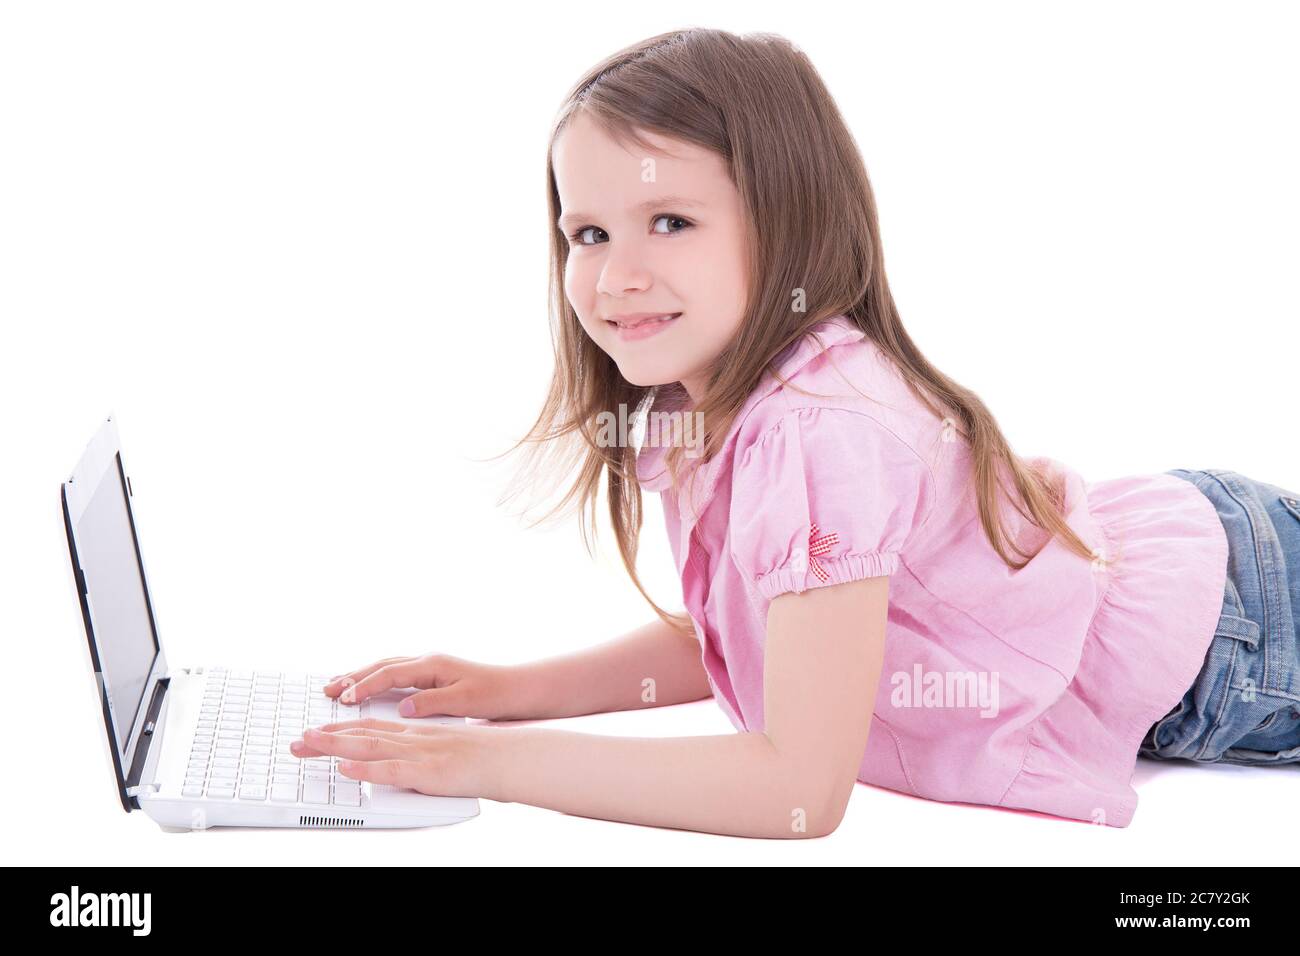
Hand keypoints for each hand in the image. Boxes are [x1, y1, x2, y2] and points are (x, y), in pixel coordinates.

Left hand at [289, 717, 495, 798]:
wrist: (511, 756)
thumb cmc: (485, 755)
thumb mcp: (447, 748)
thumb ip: (423, 753)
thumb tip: (402, 763)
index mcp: (417, 732)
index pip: (372, 725)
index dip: (342, 727)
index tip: (317, 732)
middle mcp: (413, 738)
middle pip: (362, 731)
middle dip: (326, 736)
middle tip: (296, 742)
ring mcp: (419, 753)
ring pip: (369, 744)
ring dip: (335, 744)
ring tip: (308, 745)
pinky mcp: (428, 772)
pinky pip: (392, 769)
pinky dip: (366, 768)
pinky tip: (346, 768)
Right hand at [323, 654, 525, 720]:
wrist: (519, 689)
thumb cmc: (496, 694)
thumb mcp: (464, 701)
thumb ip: (432, 703)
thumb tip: (403, 707)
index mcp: (432, 665)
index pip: (389, 674)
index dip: (364, 686)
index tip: (344, 699)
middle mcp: (428, 662)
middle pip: (382, 666)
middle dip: (353, 677)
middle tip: (327, 690)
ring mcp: (430, 667)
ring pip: (387, 668)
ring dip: (361, 676)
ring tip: (337, 686)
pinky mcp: (433, 677)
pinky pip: (396, 675)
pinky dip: (376, 680)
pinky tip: (368, 688)